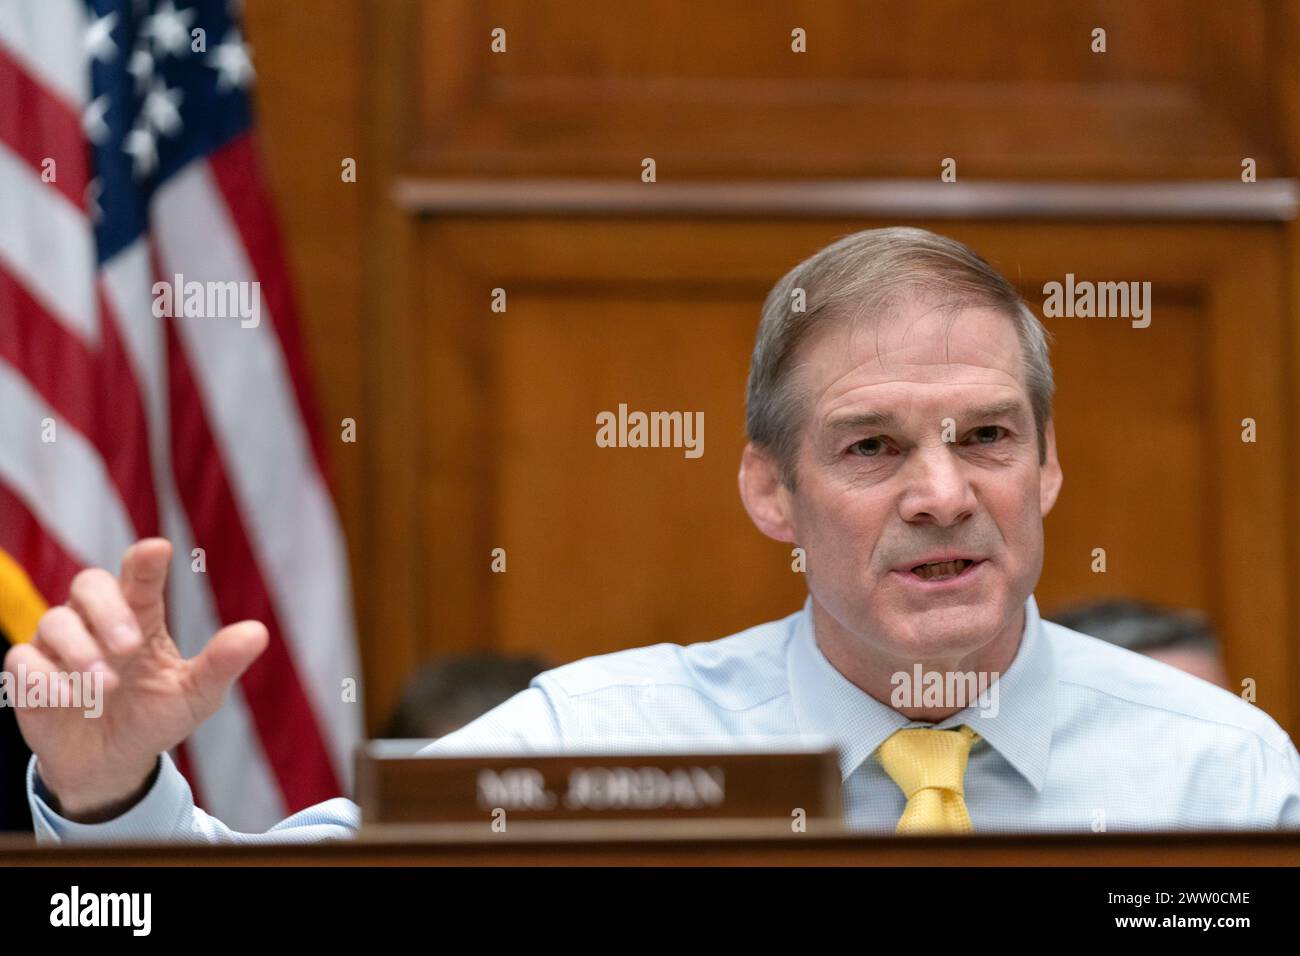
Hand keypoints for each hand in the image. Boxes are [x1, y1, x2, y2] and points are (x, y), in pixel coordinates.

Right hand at [5, 538, 266, 821]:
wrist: (114, 765)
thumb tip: (258, 633)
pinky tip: (70, 698)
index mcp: (141, 616)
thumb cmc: (156, 716)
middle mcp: (96, 621)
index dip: (145, 561)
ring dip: (81, 651)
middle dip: (108, 610)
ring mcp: (59, 647)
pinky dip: (44, 678)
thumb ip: (220, 664)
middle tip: (130, 645)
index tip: (156, 549)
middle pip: (89, 584)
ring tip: (107, 685)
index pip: (140, 578)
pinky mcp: (29, 676)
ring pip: (54, 621)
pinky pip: (22, 661)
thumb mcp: (197, 695)